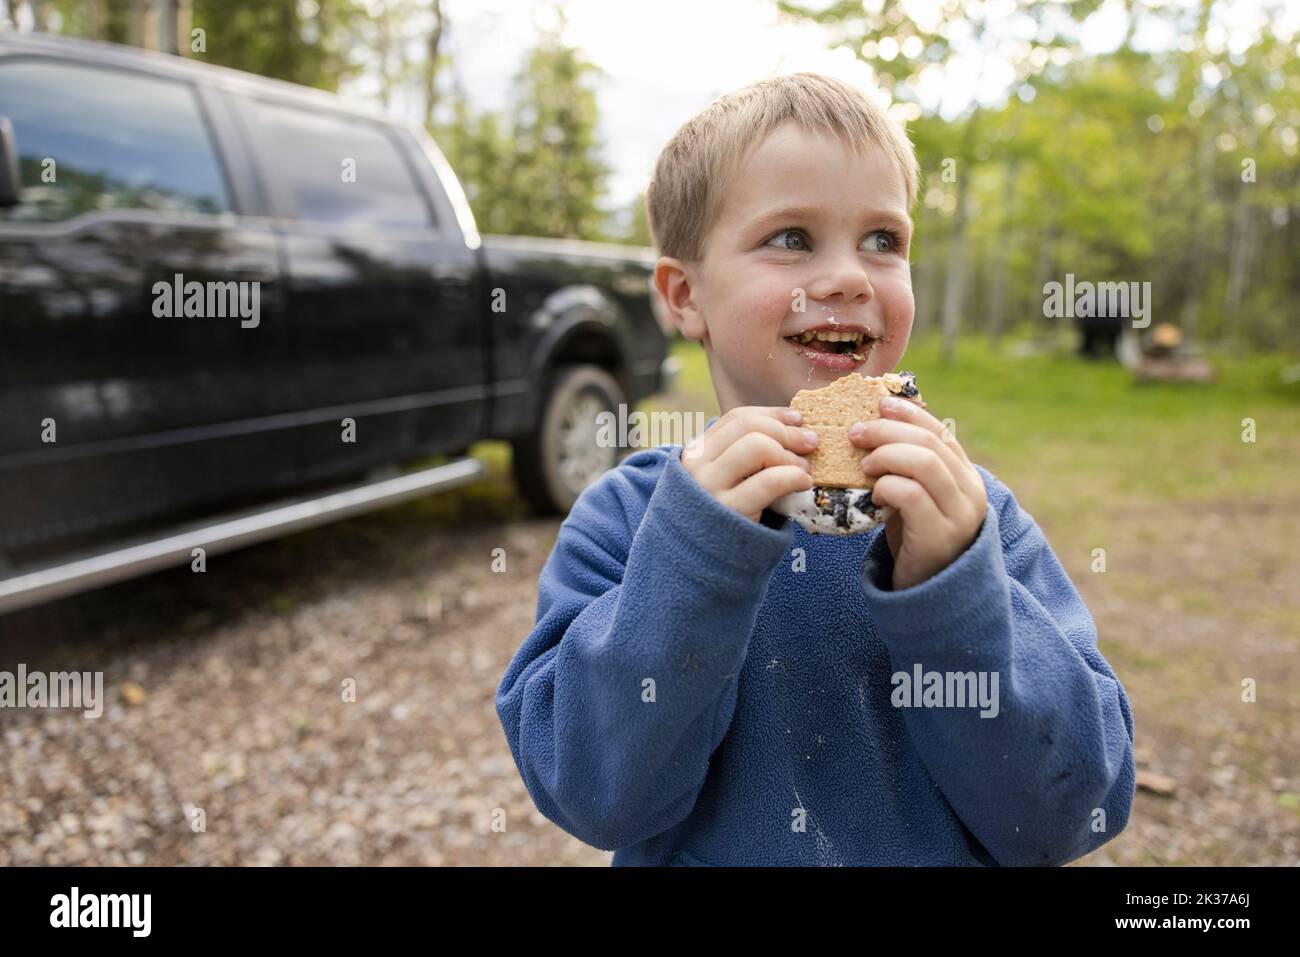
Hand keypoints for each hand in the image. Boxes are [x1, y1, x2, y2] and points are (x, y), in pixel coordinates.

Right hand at [682, 406, 816, 523]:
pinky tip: (805, 483)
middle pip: (747, 427)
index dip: (771, 414)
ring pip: (757, 446)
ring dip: (789, 454)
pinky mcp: (729, 511)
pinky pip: (768, 481)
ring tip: (805, 469)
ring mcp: (710, 488)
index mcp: (696, 453)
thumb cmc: (724, 520)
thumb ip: (746, 457)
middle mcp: (697, 466)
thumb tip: (794, 426)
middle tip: (811, 442)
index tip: (798, 419)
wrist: (703, 565)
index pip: (735, 418)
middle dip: (786, 431)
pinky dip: (793, 476)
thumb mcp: (726, 483)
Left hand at [848, 396, 987, 589]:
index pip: (940, 432)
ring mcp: (959, 514)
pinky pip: (912, 496)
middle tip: (854, 433)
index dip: (910, 414)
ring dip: (886, 456)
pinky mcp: (940, 536)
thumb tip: (875, 425)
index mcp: (965, 476)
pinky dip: (887, 486)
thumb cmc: (915, 540)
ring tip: (863, 465)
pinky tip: (873, 494)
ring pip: (924, 463)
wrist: (930, 595)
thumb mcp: (915, 498)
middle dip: (888, 431)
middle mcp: (970, 491)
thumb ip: (907, 468)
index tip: (879, 404)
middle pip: (929, 443)